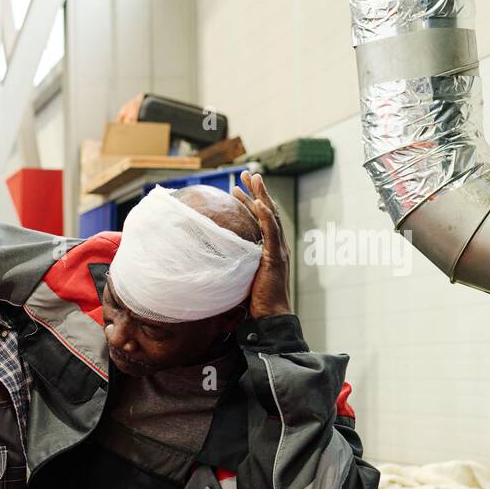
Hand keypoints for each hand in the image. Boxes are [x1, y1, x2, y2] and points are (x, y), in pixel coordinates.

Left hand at [232, 171, 291, 319]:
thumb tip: (212, 260)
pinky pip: (272, 232)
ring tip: (254, 179)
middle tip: (247, 174)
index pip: (260, 220)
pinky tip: (260, 203)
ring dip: (262, 195)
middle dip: (257, 191)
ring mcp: (277, 250)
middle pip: (267, 211)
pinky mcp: (275, 257)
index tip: (238, 189)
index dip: (250, 203)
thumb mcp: (241, 276)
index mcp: (268, 249)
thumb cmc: (254, 300)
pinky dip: (267, 216)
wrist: (269, 314)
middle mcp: (276, 245)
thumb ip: (232, 264)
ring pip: (271, 216)